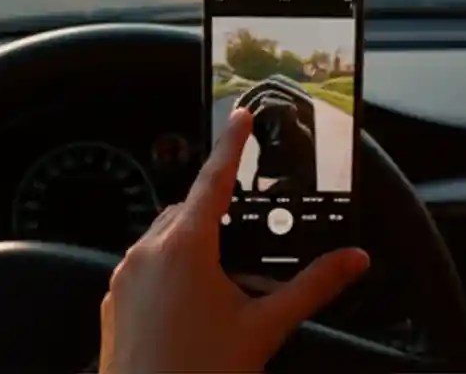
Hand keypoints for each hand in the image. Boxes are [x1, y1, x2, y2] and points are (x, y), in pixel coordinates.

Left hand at [99, 109, 368, 372]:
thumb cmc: (201, 373)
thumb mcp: (265, 327)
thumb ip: (311, 287)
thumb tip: (352, 260)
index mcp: (185, 247)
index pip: (213, 179)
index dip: (231, 145)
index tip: (239, 117)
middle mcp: (148, 252)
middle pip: (188, 212)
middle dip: (216, 219)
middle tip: (244, 250)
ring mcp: (125, 277)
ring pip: (163, 241)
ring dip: (191, 249)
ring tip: (221, 292)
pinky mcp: (113, 300)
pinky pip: (144, 270)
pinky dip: (168, 275)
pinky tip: (191, 312)